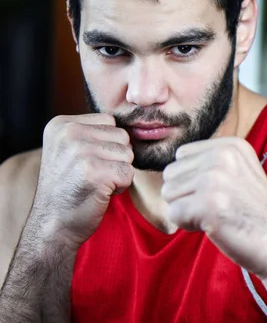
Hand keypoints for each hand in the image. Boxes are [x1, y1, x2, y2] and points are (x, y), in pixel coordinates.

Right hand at [32, 114, 133, 247]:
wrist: (52, 226)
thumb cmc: (70, 188)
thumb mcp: (70, 149)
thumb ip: (93, 132)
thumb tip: (133, 122)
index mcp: (62, 124)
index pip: (110, 121)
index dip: (107, 145)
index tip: (86, 163)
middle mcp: (69, 133)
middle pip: (122, 136)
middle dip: (116, 158)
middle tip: (92, 175)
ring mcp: (80, 151)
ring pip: (128, 154)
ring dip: (119, 172)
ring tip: (95, 183)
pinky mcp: (94, 172)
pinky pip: (129, 173)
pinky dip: (121, 186)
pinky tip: (100, 192)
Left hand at [162, 138, 266, 278]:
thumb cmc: (254, 214)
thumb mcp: (238, 173)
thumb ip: (208, 163)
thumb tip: (170, 168)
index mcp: (231, 145)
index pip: (181, 155)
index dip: (192, 179)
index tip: (220, 193)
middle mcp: (223, 156)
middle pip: (171, 173)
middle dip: (186, 195)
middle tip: (217, 207)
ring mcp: (215, 179)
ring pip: (169, 193)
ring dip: (186, 210)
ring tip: (216, 216)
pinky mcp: (208, 204)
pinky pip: (173, 214)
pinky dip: (188, 226)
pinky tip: (214, 226)